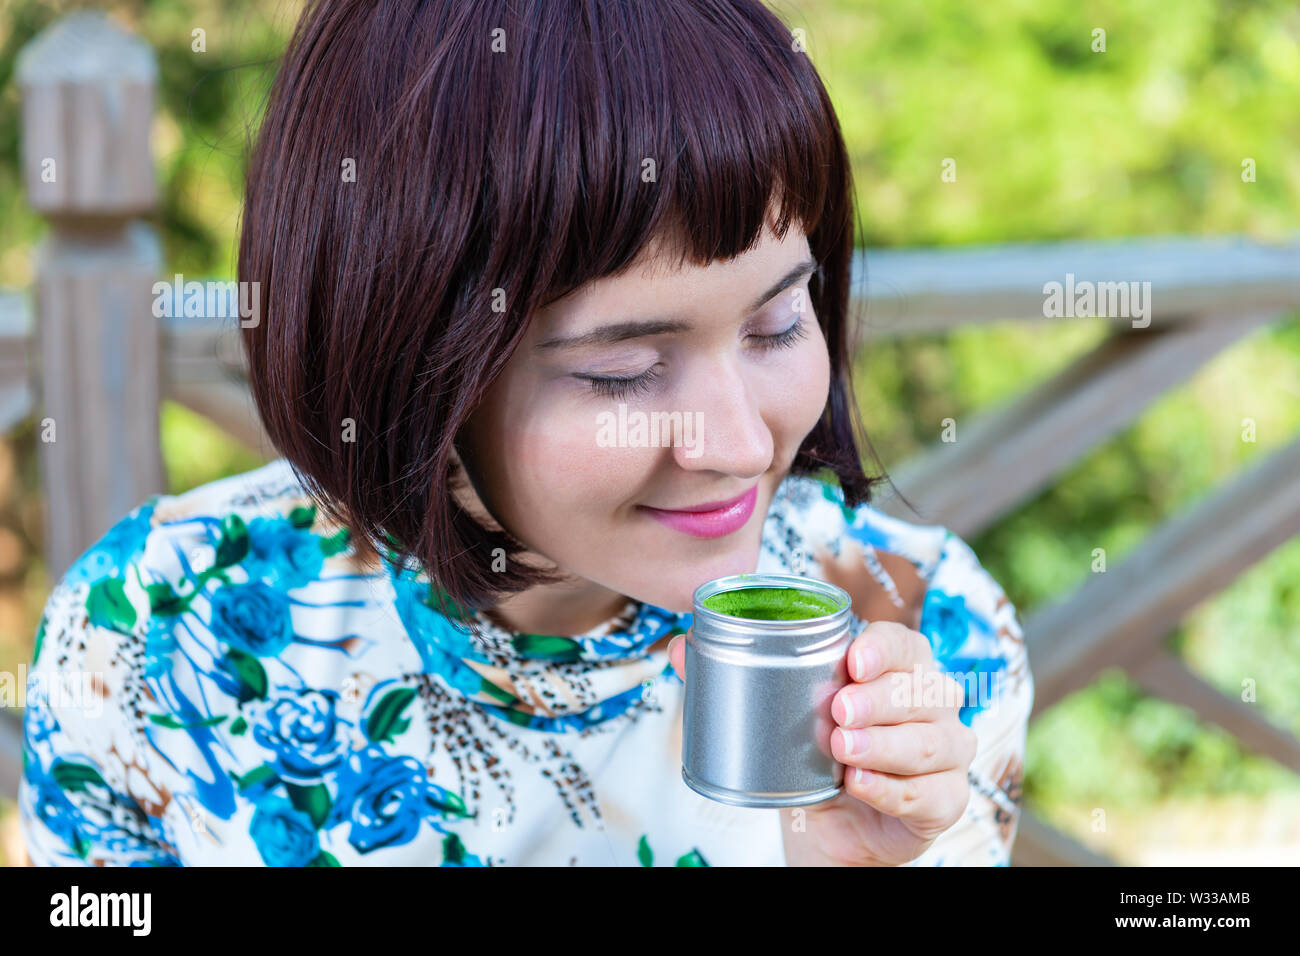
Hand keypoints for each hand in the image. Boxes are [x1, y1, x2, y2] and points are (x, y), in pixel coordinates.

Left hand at [667, 620, 976, 865]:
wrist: (826, 823)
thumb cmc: (812, 751)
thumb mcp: (776, 711)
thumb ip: (733, 673)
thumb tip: (680, 645)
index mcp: (900, 668)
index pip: (906, 644)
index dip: (884, 647)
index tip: (852, 658)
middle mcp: (933, 704)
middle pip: (923, 690)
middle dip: (879, 698)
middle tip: (836, 710)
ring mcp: (947, 753)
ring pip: (931, 742)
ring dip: (886, 744)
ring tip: (841, 748)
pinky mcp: (946, 800)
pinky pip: (931, 794)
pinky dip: (894, 790)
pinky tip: (859, 784)